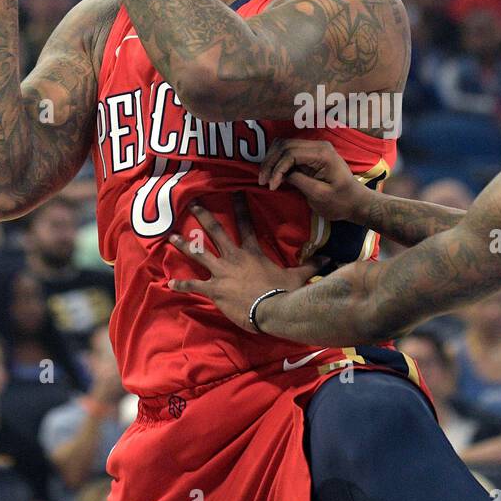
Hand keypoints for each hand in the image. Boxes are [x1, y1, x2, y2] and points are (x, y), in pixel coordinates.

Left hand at [168, 195, 321, 332]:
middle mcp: (234, 257)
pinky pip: (194, 286)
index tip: (235, 191)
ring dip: (184, 246)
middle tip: (192, 203)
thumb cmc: (283, 292)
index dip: (240, 206)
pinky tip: (168, 284)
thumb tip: (331, 258)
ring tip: (171, 237)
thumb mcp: (299, 276)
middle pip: (216, 232)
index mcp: (252, 252)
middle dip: (203, 216)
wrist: (271, 309)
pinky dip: (181, 285)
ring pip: (199, 254)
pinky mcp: (214, 289)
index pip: (245, 224)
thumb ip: (311, 265)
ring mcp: (222, 272)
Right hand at [259, 138, 372, 222]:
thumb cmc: (340, 202)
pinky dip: (278, 160)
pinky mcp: (310, 153)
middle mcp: (318, 145)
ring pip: (284, 145)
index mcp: (323, 154)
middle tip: (262, 181)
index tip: (271, 185)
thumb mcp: (319, 195)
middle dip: (270, 162)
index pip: (291, 153)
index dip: (277, 168)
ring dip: (272, 160)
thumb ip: (299, 180)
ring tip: (265, 178)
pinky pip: (288, 150)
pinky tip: (273, 174)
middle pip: (284, 145)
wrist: (355, 202)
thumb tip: (280, 174)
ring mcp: (314, 147)